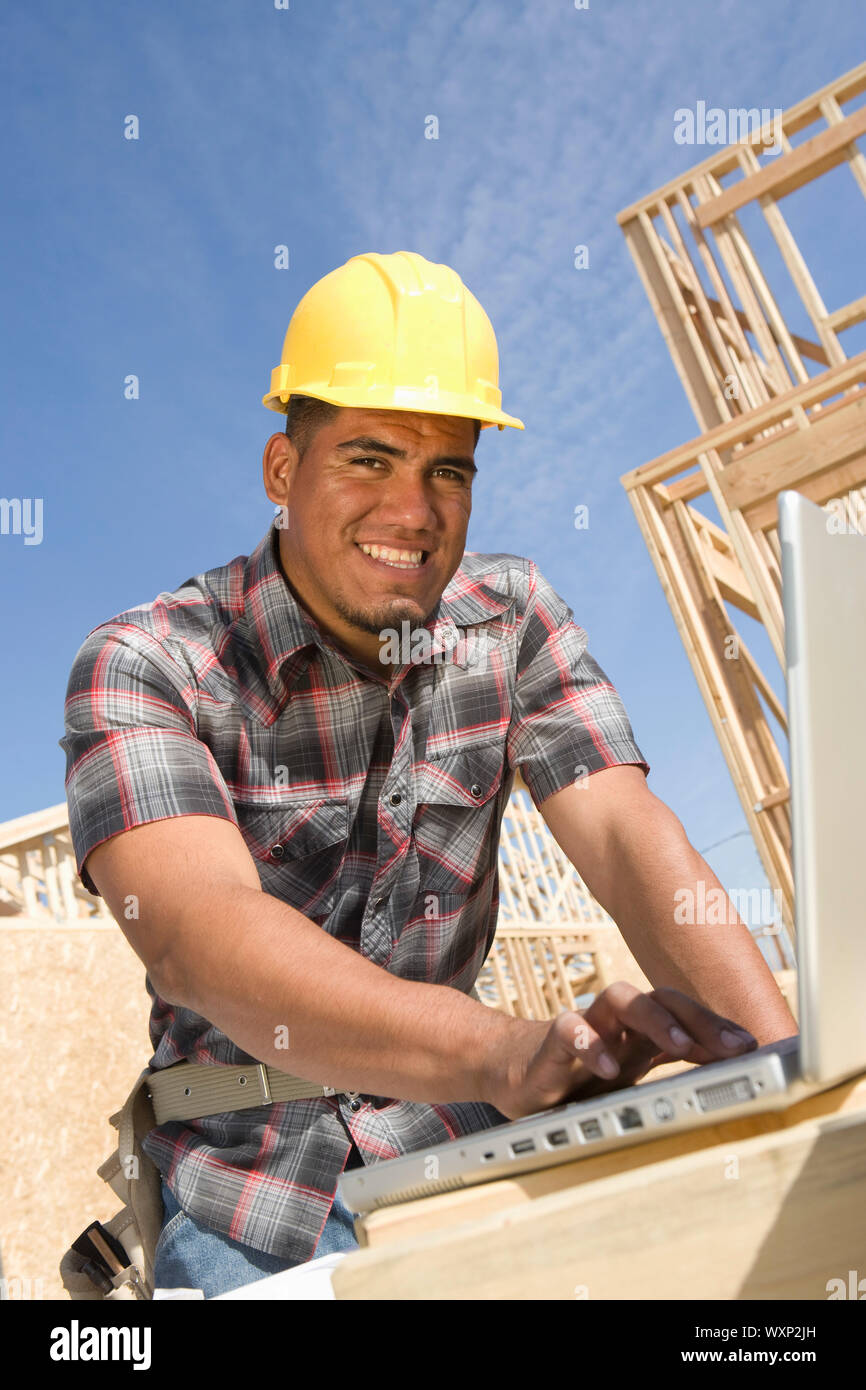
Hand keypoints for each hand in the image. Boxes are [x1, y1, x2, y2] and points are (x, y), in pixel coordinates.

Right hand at [483, 981, 758, 1120]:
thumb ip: (668, 1079)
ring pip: (620, 998)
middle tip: (734, 1046)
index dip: (718, 1028)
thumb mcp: (629, 1082)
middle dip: (700, 1018)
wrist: (512, 1071)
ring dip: (653, 1017)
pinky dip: (589, 1044)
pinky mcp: (550, 1044)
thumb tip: (727, 1092)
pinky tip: (607, 1069)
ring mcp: (587, 1028)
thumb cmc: (579, 1078)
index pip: (685, 1015)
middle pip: (662, 997)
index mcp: (640, 1033)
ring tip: (679, 1044)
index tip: (753, 1048)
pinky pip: (569, 1030)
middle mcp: (618, 1023)